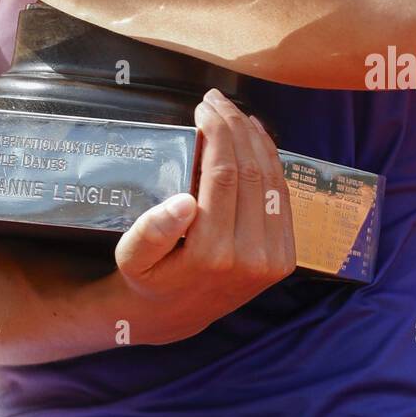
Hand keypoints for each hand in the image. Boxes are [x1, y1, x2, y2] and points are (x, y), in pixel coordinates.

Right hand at [112, 88, 296, 344]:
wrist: (175, 316)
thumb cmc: (147, 277)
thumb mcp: (131, 257)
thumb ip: (151, 231)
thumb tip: (184, 201)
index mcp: (212, 255)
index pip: (223, 175)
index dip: (218, 132)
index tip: (202, 107)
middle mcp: (251, 258)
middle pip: (251, 172)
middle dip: (235, 127)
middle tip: (216, 100)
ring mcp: (273, 260)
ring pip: (272, 181)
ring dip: (256, 139)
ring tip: (234, 113)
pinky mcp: (284, 259)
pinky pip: (282, 198)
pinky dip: (271, 162)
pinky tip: (256, 139)